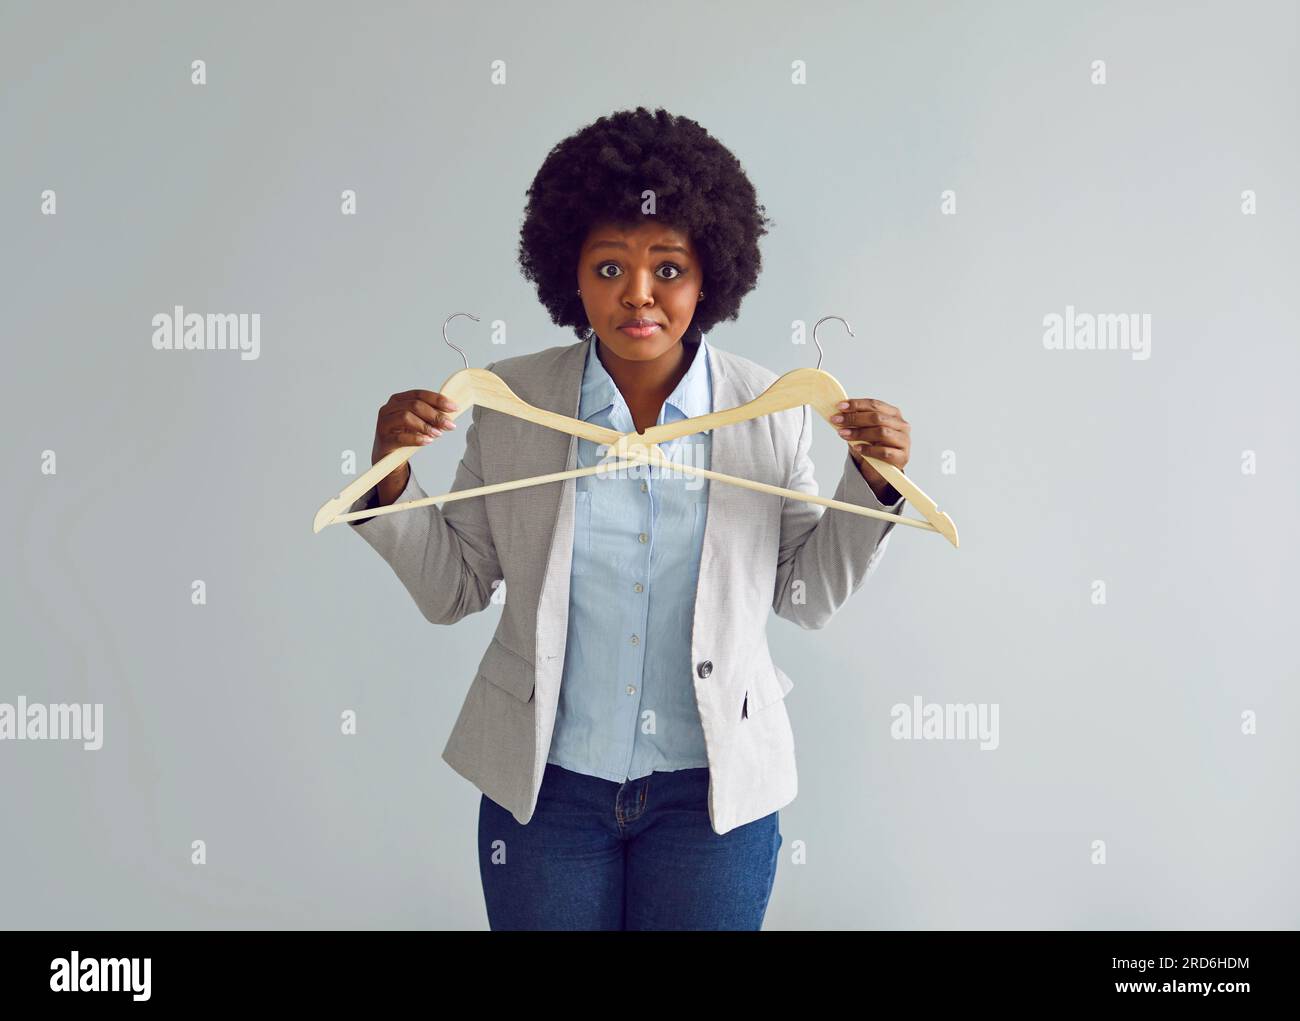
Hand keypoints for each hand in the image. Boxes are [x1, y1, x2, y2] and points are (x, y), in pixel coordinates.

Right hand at [369, 389, 459, 504]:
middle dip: (435, 415)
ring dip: (426, 426)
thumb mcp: (418, 422)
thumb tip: (450, 414)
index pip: (419, 394)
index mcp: (398, 400)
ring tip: (438, 434)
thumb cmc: (404, 435)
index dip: (438, 400)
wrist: (388, 456)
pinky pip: (401, 437)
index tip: (454, 408)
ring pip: (406, 417)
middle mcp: (388, 409)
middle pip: (414, 405)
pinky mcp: (384, 439)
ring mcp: (384, 423)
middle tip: (449, 425)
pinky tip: (428, 441)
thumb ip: (430, 416)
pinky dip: (417, 439)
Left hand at [832, 398, 909, 503]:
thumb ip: (855, 421)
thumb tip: (839, 413)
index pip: (875, 405)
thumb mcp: (863, 430)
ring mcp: (904, 441)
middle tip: (837, 420)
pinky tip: (857, 448)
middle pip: (877, 418)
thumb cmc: (873, 445)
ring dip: (859, 433)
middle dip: (855, 418)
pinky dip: (869, 449)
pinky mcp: (902, 456)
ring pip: (881, 432)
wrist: (881, 468)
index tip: (840, 406)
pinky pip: (884, 451)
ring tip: (843, 434)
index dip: (857, 404)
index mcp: (893, 414)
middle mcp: (901, 425)